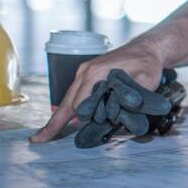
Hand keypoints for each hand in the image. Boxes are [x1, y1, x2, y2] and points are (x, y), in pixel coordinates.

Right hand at [29, 46, 163, 142]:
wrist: (147, 48)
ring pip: (68, 97)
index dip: (72, 121)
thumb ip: (132, 98)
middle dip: (56, 122)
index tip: (51, 136)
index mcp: (95, 73)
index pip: (78, 103)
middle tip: (40, 139)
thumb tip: (116, 116)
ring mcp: (85, 71)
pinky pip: (74, 92)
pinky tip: (58, 120)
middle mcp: (85, 72)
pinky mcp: (88, 72)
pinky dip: (67, 107)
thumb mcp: (146, 81)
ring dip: (60, 115)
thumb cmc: (148, 64)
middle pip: (66, 102)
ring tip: (44, 134)